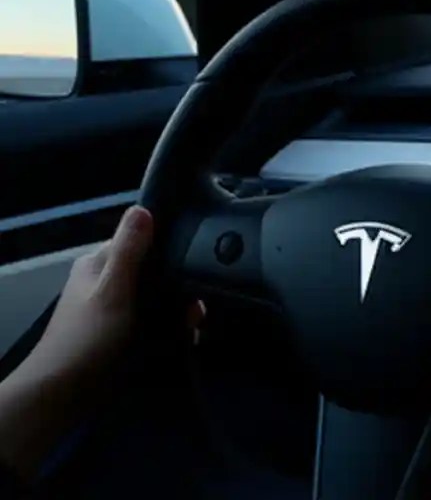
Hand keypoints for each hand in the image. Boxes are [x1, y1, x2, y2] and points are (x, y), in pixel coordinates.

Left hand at [0, 206, 202, 480]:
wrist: (65, 394)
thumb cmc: (88, 338)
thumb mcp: (112, 290)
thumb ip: (130, 251)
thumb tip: (142, 206)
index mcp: (99, 264)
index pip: (141, 240)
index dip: (169, 248)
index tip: (194, 263)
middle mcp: (109, 281)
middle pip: (156, 270)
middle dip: (180, 287)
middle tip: (196, 308)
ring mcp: (117, 309)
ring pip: (161, 298)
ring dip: (180, 310)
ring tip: (194, 327)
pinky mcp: (126, 333)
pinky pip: (158, 321)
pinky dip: (173, 328)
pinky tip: (186, 338)